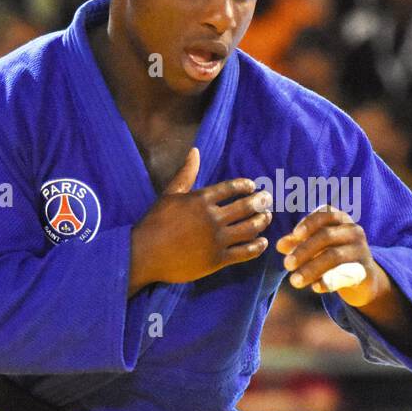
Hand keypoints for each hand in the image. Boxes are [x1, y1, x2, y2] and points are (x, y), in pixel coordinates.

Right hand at [128, 147, 272, 293]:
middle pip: (247, 206)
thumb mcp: (169, 194)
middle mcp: (212, 218)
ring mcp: (216, 240)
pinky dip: (257, 247)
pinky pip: (245, 252)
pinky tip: (262, 243)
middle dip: (261, 201)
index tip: (253, 187)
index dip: (246, 186)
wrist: (144, 255)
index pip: (232, 188)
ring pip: (250, 228)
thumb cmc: (154, 223)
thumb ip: (186, 173)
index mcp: (201, 199)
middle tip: (267, 199)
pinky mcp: (217, 260)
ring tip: (267, 217)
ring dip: (262, 221)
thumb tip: (195, 151)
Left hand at [276, 204, 383, 307]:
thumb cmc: (335, 256)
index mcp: (341, 220)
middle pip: (326, 236)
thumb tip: (280, 245)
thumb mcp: (317, 248)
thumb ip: (298, 244)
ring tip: (294, 281)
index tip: (295, 234)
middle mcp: (354, 231)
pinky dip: (329, 281)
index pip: (325, 214)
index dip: (309, 223)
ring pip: (334, 256)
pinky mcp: (366, 271)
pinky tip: (315, 288)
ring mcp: (362, 251)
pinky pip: (346, 276)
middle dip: (304, 250)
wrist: (364, 279)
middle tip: (286, 264)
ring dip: (311, 269)